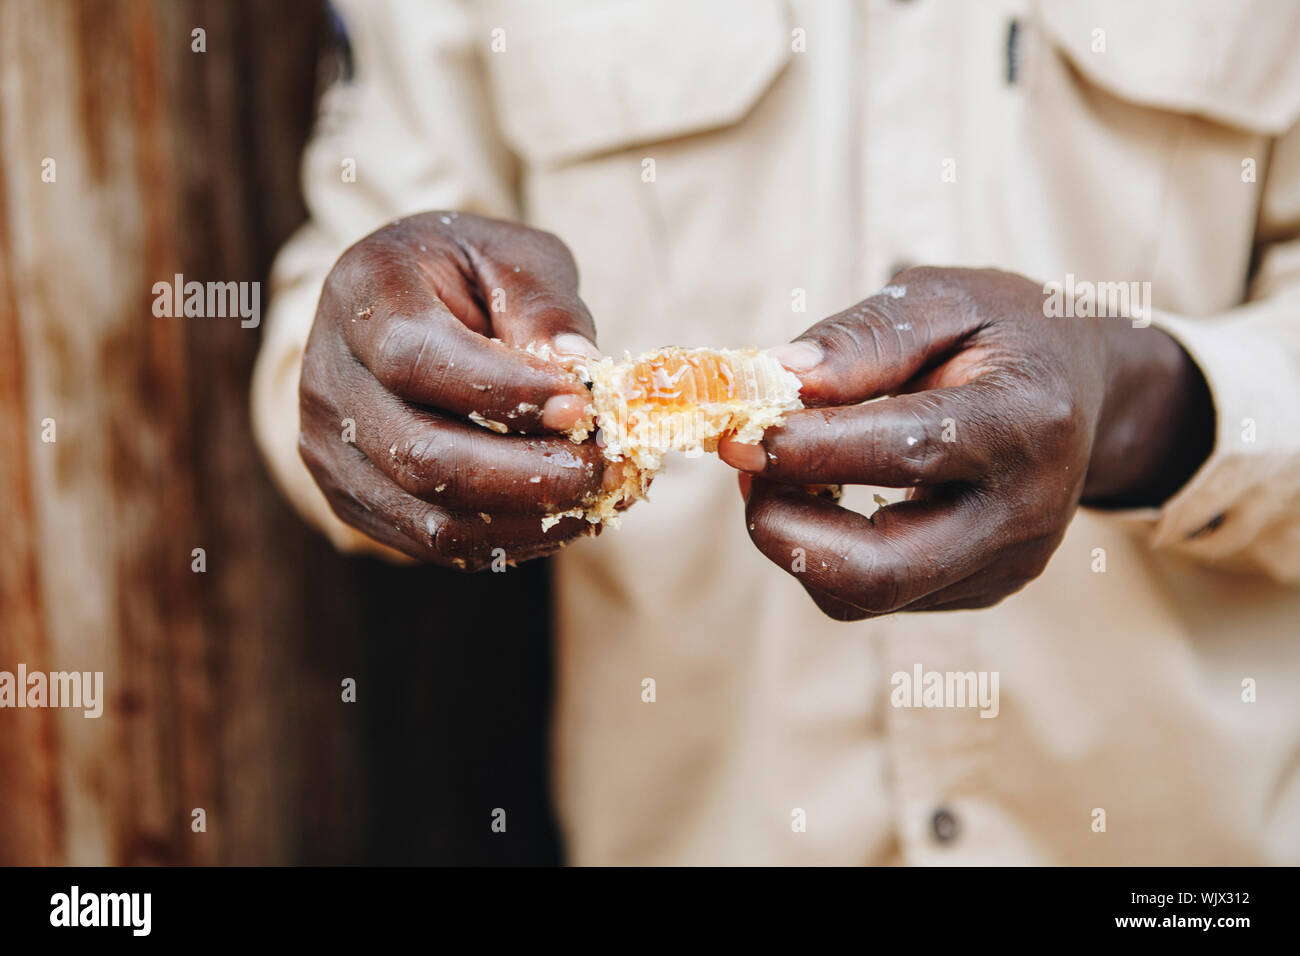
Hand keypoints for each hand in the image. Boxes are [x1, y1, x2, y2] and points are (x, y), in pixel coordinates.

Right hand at [299, 211, 610, 568]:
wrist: (409, 306)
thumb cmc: (471, 273)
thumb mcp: (513, 257)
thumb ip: (544, 306)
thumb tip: (584, 371)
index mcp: (360, 292)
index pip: (417, 358)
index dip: (505, 391)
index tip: (585, 405)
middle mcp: (328, 377)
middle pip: (422, 455)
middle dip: (530, 473)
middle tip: (608, 464)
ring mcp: (332, 449)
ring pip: (433, 517)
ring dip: (531, 517)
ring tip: (601, 492)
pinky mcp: (354, 500)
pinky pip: (438, 542)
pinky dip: (513, 537)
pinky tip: (569, 513)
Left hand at [719, 267, 1213, 619]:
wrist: (1083, 389)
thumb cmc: (1003, 332)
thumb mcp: (944, 298)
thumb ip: (864, 337)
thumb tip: (775, 379)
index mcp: (1028, 420)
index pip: (906, 451)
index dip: (808, 447)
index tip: (739, 429)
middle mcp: (1027, 512)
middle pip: (884, 569)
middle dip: (785, 527)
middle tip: (743, 466)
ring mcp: (1007, 564)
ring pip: (867, 595)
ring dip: (794, 539)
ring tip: (776, 469)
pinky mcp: (982, 591)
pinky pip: (878, 594)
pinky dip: (825, 549)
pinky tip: (822, 490)